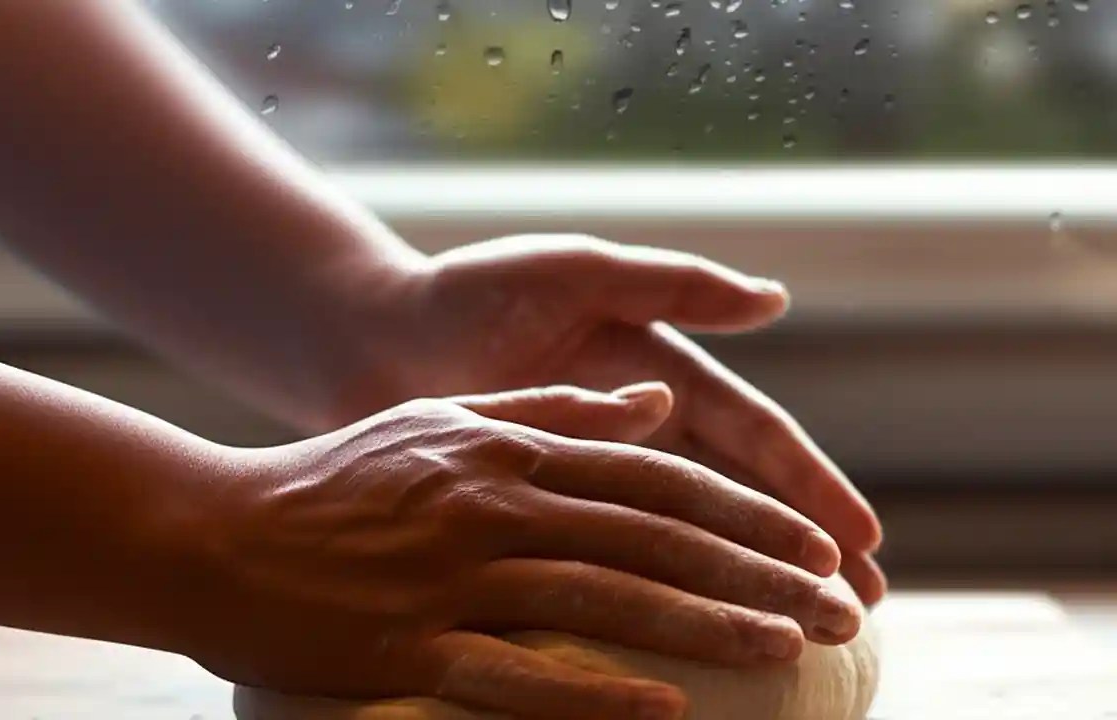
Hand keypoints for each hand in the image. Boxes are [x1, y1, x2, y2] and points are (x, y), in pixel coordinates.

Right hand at [174, 386, 858, 719]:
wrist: (214, 532)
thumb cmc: (333, 479)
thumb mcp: (441, 424)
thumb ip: (549, 412)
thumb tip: (651, 400)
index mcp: (505, 451)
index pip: (653, 478)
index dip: (743, 512)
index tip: (816, 546)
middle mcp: (492, 506)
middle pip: (650, 537)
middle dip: (755, 574)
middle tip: (839, 611)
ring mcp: (451, 578)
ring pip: (604, 599)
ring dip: (703, 627)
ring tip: (787, 650)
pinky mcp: (408, 647)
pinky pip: (518, 675)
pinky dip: (594, 694)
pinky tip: (665, 714)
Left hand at [348, 236, 885, 604]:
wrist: (368, 337)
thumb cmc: (468, 291)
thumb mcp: (575, 272)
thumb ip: (670, 285)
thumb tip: (776, 301)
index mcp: (656, 373)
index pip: (754, 438)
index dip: (810, 490)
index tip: (863, 545)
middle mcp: (635, 433)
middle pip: (735, 501)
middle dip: (795, 553)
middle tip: (856, 615)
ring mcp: (589, 480)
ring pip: (681, 541)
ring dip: (737, 585)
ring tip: (793, 639)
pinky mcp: (539, 516)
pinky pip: (606, 565)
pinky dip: (650, 600)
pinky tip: (683, 641)